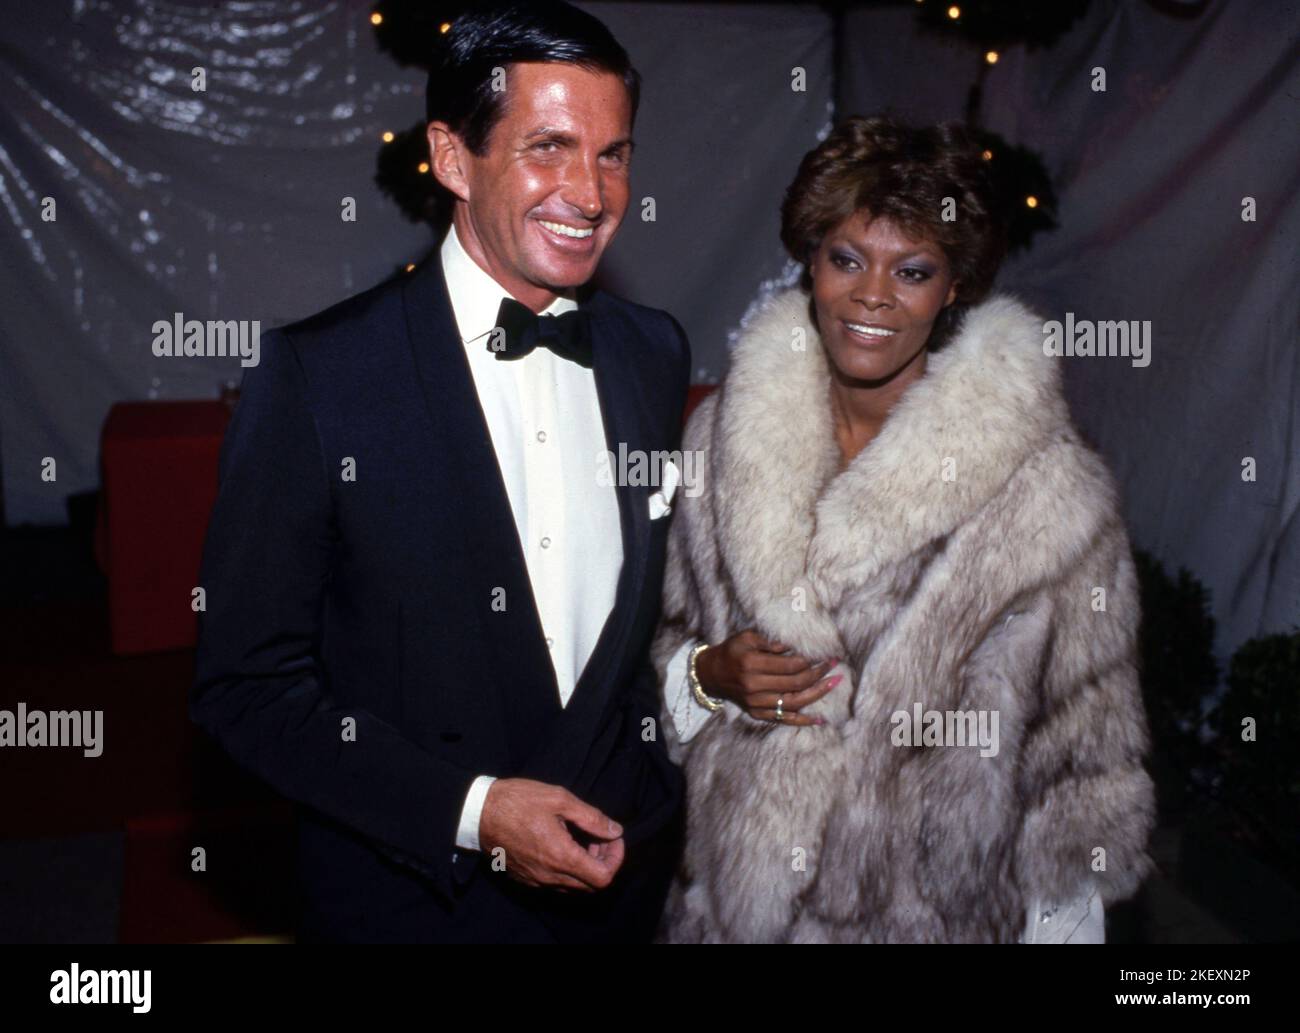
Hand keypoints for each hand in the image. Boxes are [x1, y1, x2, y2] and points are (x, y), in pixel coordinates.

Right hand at [478, 778, 625, 891]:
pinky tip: (563, 845)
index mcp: (561, 856)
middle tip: (599, 837)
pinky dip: (568, 870)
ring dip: (586, 868)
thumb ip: (591, 817)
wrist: (479, 812)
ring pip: (574, 887)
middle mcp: (549, 876)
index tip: (613, 838)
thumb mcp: (560, 799)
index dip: (616, 858)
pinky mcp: (525, 879)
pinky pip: (556, 884)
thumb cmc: (518, 801)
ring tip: (582, 840)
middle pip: (591, 886)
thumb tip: (615, 830)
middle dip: (603, 862)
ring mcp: (536, 881)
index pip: (603, 877)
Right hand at [695, 629, 841, 724]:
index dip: (810, 661)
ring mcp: (756, 703)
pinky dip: (803, 720)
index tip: (824, 654)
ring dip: (817, 693)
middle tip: (834, 665)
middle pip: (795, 683)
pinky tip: (821, 719)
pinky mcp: (757, 713)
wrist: (711, 674)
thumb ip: (770, 641)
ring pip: (794, 702)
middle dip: (818, 673)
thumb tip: (794, 646)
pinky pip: (784, 719)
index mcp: (752, 664)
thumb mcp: (746, 637)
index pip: (789, 665)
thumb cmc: (732, 651)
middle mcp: (754, 686)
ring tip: (834, 683)